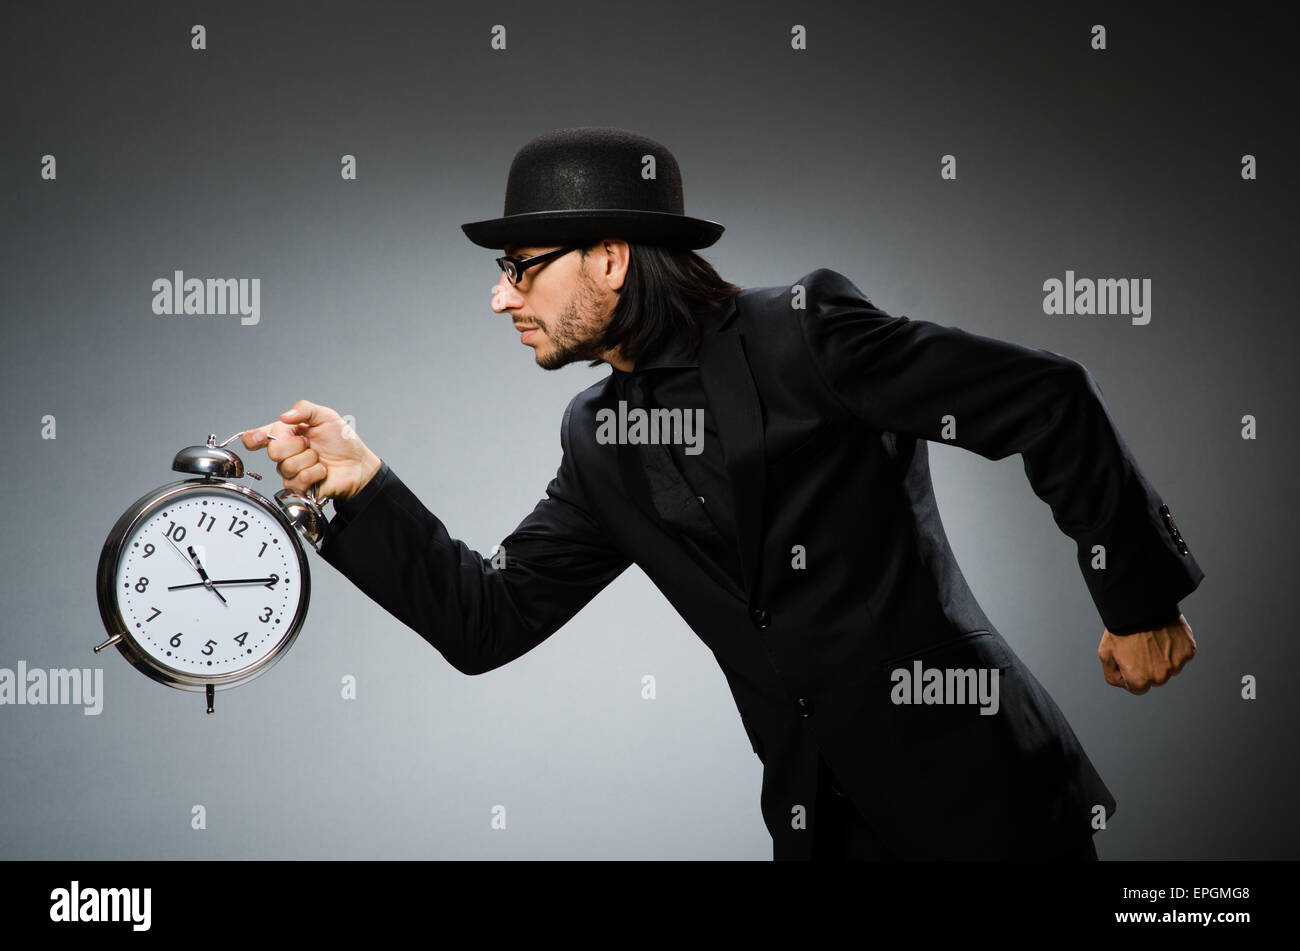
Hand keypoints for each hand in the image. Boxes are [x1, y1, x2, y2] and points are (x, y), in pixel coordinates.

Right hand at [240, 399, 381, 502]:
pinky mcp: (298, 487)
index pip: (258, 437)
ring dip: (310, 460)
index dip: (254, 438)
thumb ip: (304, 409)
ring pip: (288, 466)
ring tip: (319, 458)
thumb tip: (285, 416)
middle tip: (310, 444)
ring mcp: (290, 471)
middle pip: (273, 451)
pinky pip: (299, 479)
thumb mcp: (326, 416)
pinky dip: (316, 473)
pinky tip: (322, 471)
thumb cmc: (342, 442)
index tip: (260, 437)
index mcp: (286, 434)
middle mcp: (285, 453)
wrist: (357, 464)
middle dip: (296, 445)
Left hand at [1098, 615, 1196, 693]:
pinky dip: (1175, 647)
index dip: (1130, 673)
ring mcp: (1177, 664)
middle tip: (1140, 646)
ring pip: (1170, 667)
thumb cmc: (1121, 630)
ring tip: (1151, 639)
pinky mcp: (1188, 651)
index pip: (1137, 688)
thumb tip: (1123, 681)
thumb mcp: (1106, 654)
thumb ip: (1112, 674)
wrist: (1140, 608)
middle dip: (1147, 666)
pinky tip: (1164, 635)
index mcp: (1140, 681)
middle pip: (1155, 678)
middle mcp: (1160, 677)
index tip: (1129, 659)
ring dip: (1162, 658)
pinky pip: (1182, 654)